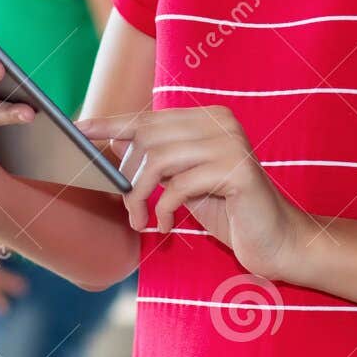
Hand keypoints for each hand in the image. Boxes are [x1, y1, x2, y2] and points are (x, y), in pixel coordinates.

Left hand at [76, 106, 318, 281]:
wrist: (277, 240)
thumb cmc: (228, 211)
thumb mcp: (185, 182)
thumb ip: (159, 161)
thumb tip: (112, 144)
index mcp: (208, 118)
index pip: (149, 117)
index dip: (111, 123)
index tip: (79, 128)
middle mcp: (220, 122)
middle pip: (148, 138)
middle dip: (128, 176)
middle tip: (129, 208)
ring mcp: (230, 143)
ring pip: (158, 161)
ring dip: (140, 197)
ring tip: (141, 220)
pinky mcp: (237, 171)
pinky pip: (179, 186)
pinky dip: (164, 209)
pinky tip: (167, 226)